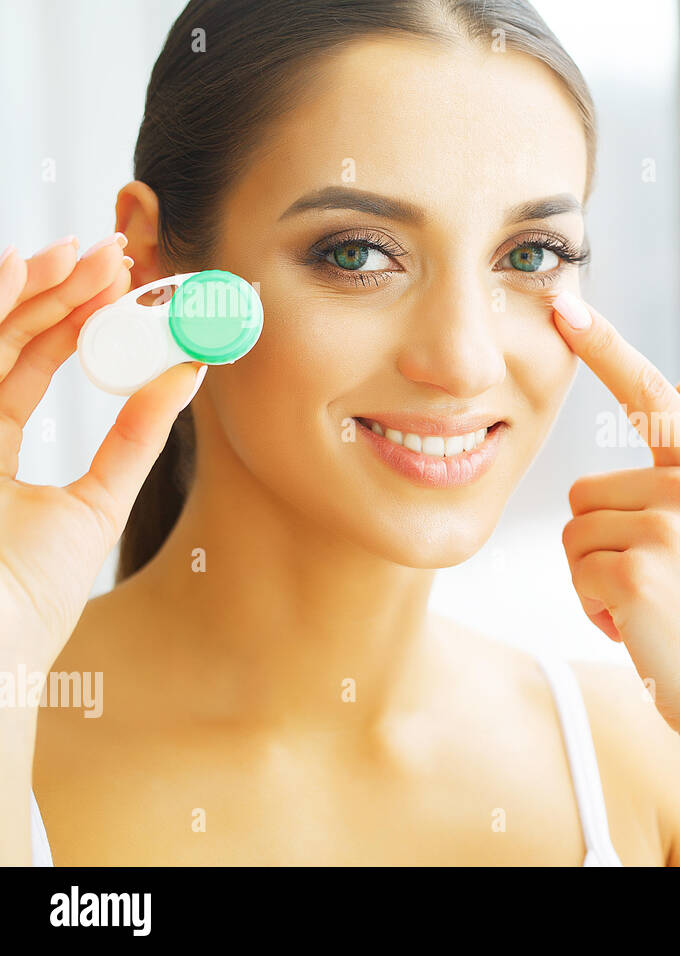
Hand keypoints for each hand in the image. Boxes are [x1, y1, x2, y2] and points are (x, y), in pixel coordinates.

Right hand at [0, 235, 205, 674]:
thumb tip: (186, 372)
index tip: (119, 281)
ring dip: (27, 291)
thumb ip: (133, 440)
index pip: (28, 365)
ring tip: (79, 253)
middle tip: (108, 251)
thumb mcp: (93, 506)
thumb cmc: (27, 603)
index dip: (71, 319)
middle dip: (54, 291)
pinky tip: (21, 274)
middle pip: (4, 340)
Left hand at [552, 292, 679, 742]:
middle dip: (603, 544)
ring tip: (654, 607)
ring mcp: (669, 526)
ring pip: (576, 534)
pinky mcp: (637, 571)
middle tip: (657, 585)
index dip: (605, 346)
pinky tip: (643, 629)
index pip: (649, 395)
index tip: (567, 302)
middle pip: (585, 492)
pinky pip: (576, 574)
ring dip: (597, 579)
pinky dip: (595, 608)